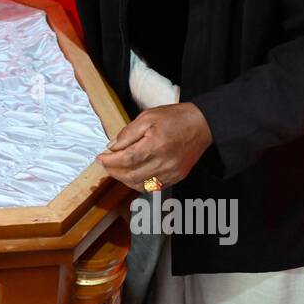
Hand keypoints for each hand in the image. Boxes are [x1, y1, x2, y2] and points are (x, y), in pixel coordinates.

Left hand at [94, 102, 212, 192]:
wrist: (202, 125)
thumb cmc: (176, 118)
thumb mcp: (148, 116)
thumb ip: (128, 133)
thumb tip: (112, 147)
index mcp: (156, 144)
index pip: (126, 159)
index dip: (110, 161)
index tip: (100, 158)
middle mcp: (165, 162)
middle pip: (131, 175)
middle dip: (114, 171)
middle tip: (106, 164)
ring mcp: (172, 172)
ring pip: (140, 184)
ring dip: (124, 179)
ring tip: (117, 170)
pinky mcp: (177, 177)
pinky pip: (153, 187)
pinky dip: (139, 183)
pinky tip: (133, 174)